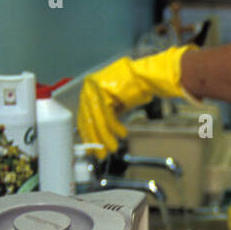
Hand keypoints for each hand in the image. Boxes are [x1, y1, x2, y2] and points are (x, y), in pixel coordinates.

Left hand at [76, 46, 191, 155]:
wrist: (147, 76)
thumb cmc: (134, 88)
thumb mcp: (115, 104)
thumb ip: (105, 116)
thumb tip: (100, 135)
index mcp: (88, 89)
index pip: (83, 116)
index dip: (88, 135)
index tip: (91, 148)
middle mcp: (88, 87)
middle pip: (88, 119)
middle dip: (95, 140)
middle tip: (101, 154)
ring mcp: (95, 88)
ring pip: (97, 119)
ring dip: (106, 137)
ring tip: (113, 148)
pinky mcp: (105, 91)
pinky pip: (108, 115)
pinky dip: (115, 127)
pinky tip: (122, 135)